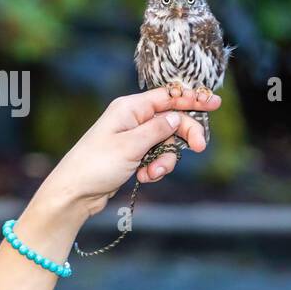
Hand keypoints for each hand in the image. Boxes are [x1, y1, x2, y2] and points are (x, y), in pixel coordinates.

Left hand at [38, 87, 221, 219]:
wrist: (74, 193)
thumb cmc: (96, 165)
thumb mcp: (131, 146)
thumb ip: (158, 129)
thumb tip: (178, 116)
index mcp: (129, 108)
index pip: (167, 96)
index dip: (192, 98)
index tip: (215, 103)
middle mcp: (132, 119)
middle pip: (172, 121)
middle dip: (185, 136)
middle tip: (200, 148)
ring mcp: (132, 138)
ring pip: (166, 143)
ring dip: (166, 159)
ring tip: (151, 172)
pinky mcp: (133, 156)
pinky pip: (156, 157)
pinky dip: (155, 168)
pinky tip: (143, 177)